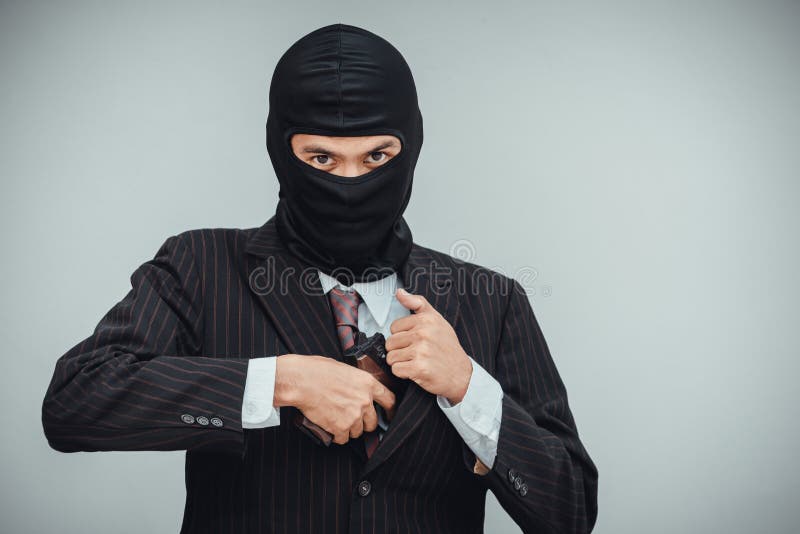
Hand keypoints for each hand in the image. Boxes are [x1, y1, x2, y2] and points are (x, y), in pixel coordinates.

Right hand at [274, 354, 395, 444]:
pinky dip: (337, 436)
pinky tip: (330, 427)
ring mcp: (354, 415)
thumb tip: (358, 389)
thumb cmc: (317, 371)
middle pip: (373, 422)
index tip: (389, 415)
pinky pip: (343, 439)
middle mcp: (364, 401)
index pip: (389, 400)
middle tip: (353, 419)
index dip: (390, 410)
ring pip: (358, 432)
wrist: (301, 381)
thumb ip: (357, 382)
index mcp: (368, 383)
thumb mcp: (345, 369)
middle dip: (364, 422)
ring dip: (349, 429)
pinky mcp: (341, 427)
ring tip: (337, 419)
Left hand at [386, 288, 472, 403]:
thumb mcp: (437, 320)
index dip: (402, 336)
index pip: (394, 327)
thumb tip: (400, 293)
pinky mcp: (419, 368)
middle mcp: (423, 333)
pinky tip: (415, 370)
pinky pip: (396, 369)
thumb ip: (417, 303)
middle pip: (390, 342)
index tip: (415, 340)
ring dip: (401, 362)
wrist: (460, 373)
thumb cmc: (447, 347)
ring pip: (391, 357)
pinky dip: (403, 373)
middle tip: (416, 353)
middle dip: (400, 350)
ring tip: (416, 361)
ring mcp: (421, 350)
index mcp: (426, 319)